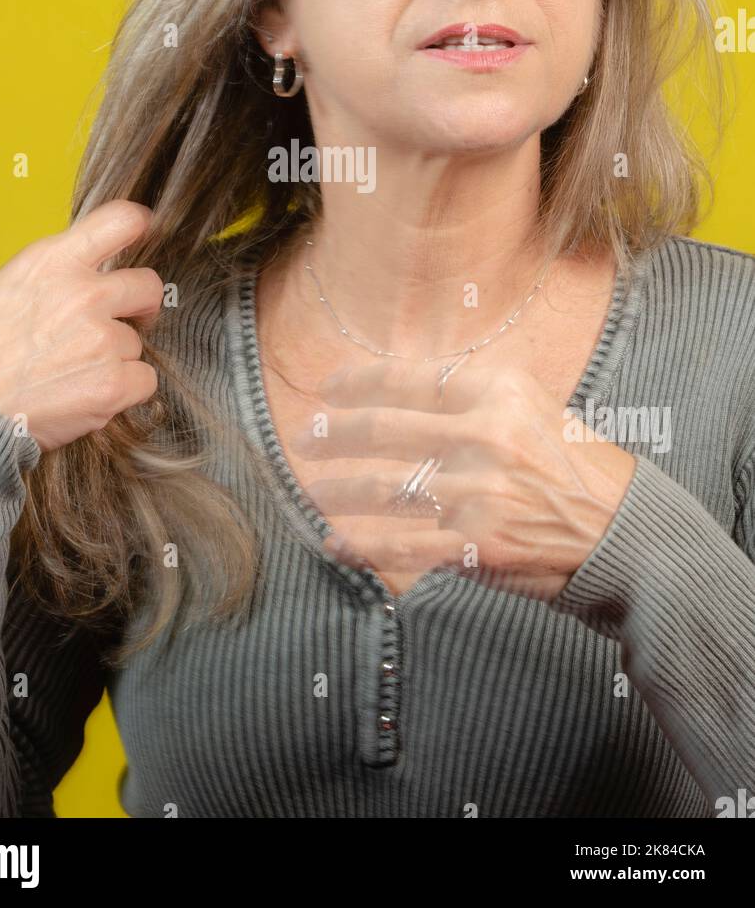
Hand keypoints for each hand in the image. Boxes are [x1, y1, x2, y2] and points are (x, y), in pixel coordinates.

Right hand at [0, 200, 162, 451]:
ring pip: (136, 343)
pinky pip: (144, 379)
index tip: (145, 233)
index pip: (121, 220)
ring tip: (72, 371)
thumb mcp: (13, 283)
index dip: (140, 225)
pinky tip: (87, 392)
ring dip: (115, 357)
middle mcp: (83, 294)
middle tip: (121, 321)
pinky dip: (123, 390)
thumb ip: (61, 271)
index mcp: (54, 261)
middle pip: (148, 285)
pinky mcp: (112, 383)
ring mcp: (101, 339)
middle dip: (139, 305)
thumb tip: (102, 269)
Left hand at [292, 358, 636, 601]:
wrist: (622, 533)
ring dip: (336, 489)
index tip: (329, 388)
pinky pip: (401, 544)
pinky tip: (333, 541)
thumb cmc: (574, 466)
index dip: (359, 383)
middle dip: (334, 434)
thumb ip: (471, 393)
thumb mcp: (532, 405)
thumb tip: (396, 387)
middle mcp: (484, 437)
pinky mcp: (476, 547)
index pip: (410, 378)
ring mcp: (478, 495)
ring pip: (384, 489)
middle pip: (385, 430)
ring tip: (309, 488)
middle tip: (303, 437)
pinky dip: (360, 544)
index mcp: (498, 392)